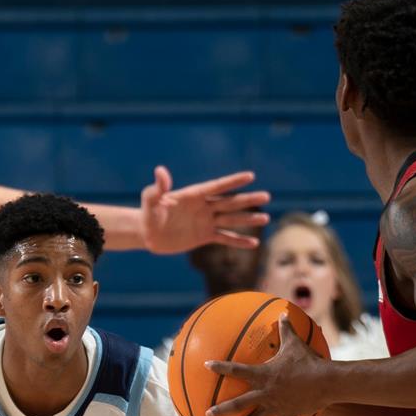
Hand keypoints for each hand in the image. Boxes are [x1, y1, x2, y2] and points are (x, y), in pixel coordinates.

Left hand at [138, 165, 271, 253]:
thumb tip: (160, 171)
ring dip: (248, 219)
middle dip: (247, 200)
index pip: (216, 186)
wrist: (148, 233)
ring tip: (266, 218)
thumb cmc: (148, 213)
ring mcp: (206, 221)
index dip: (232, 181)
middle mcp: (204, 207)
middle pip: (229, 202)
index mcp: (194, 195)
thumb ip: (157, 187)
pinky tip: (253, 244)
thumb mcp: (150, 200)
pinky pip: (224, 239)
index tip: (250, 176)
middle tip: (267, 196)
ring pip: (231, 220)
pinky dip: (238, 242)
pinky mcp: (204, 236)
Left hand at [205, 316, 332, 415]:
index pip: (236, 370)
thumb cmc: (308, 360)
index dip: (220, 367)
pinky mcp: (288, 415)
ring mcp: (275, 406)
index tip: (206, 365)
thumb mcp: (295, 343)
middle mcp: (265, 393)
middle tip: (208, 414)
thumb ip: (286, 329)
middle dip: (221, 410)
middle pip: (238, 404)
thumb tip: (283, 311)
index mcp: (263, 375)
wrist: (326, 382)